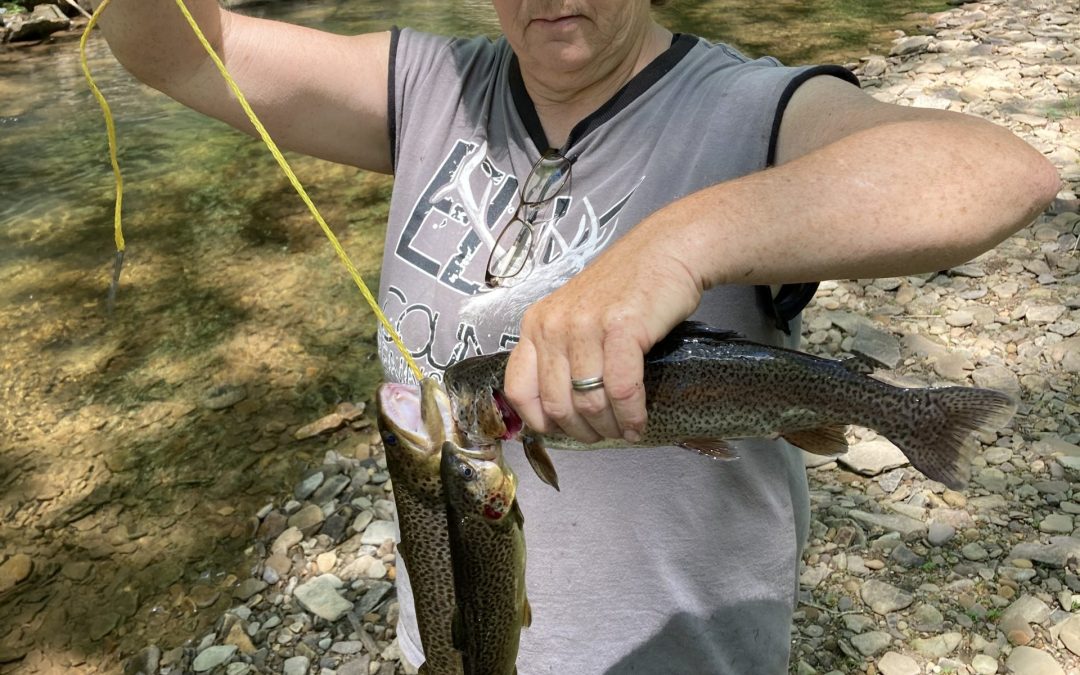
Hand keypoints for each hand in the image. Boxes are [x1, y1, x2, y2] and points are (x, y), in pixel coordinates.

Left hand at [502, 220, 702, 443]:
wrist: (667, 251)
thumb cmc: (626, 288)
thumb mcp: (576, 315)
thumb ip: (561, 353)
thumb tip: (561, 409)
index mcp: (536, 323)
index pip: (518, 389)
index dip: (539, 421)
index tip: (561, 431)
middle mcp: (553, 325)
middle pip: (556, 403)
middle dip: (581, 431)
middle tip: (602, 436)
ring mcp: (585, 325)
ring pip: (589, 401)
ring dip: (610, 427)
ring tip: (624, 431)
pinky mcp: (621, 328)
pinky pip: (621, 390)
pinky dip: (631, 415)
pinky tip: (638, 423)